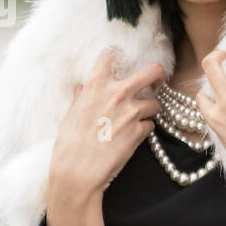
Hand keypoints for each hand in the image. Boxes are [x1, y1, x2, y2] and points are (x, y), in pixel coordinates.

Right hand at [47, 49, 164, 207]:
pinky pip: (151, 125)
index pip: (111, 54)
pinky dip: (144, 130)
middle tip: (156, 81)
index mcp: (97, 84)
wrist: (77, 172)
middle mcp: (118, 93)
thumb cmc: (68, 144)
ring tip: (137, 119)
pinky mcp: (141, 132)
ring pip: (156, 103)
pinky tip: (132, 137)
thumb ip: (81, 98)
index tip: (119, 62)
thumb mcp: (70, 115)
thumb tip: (82, 89)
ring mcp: (132, 112)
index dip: (117, 56)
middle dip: (157, 74)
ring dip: (150, 110)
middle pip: (153, 70)